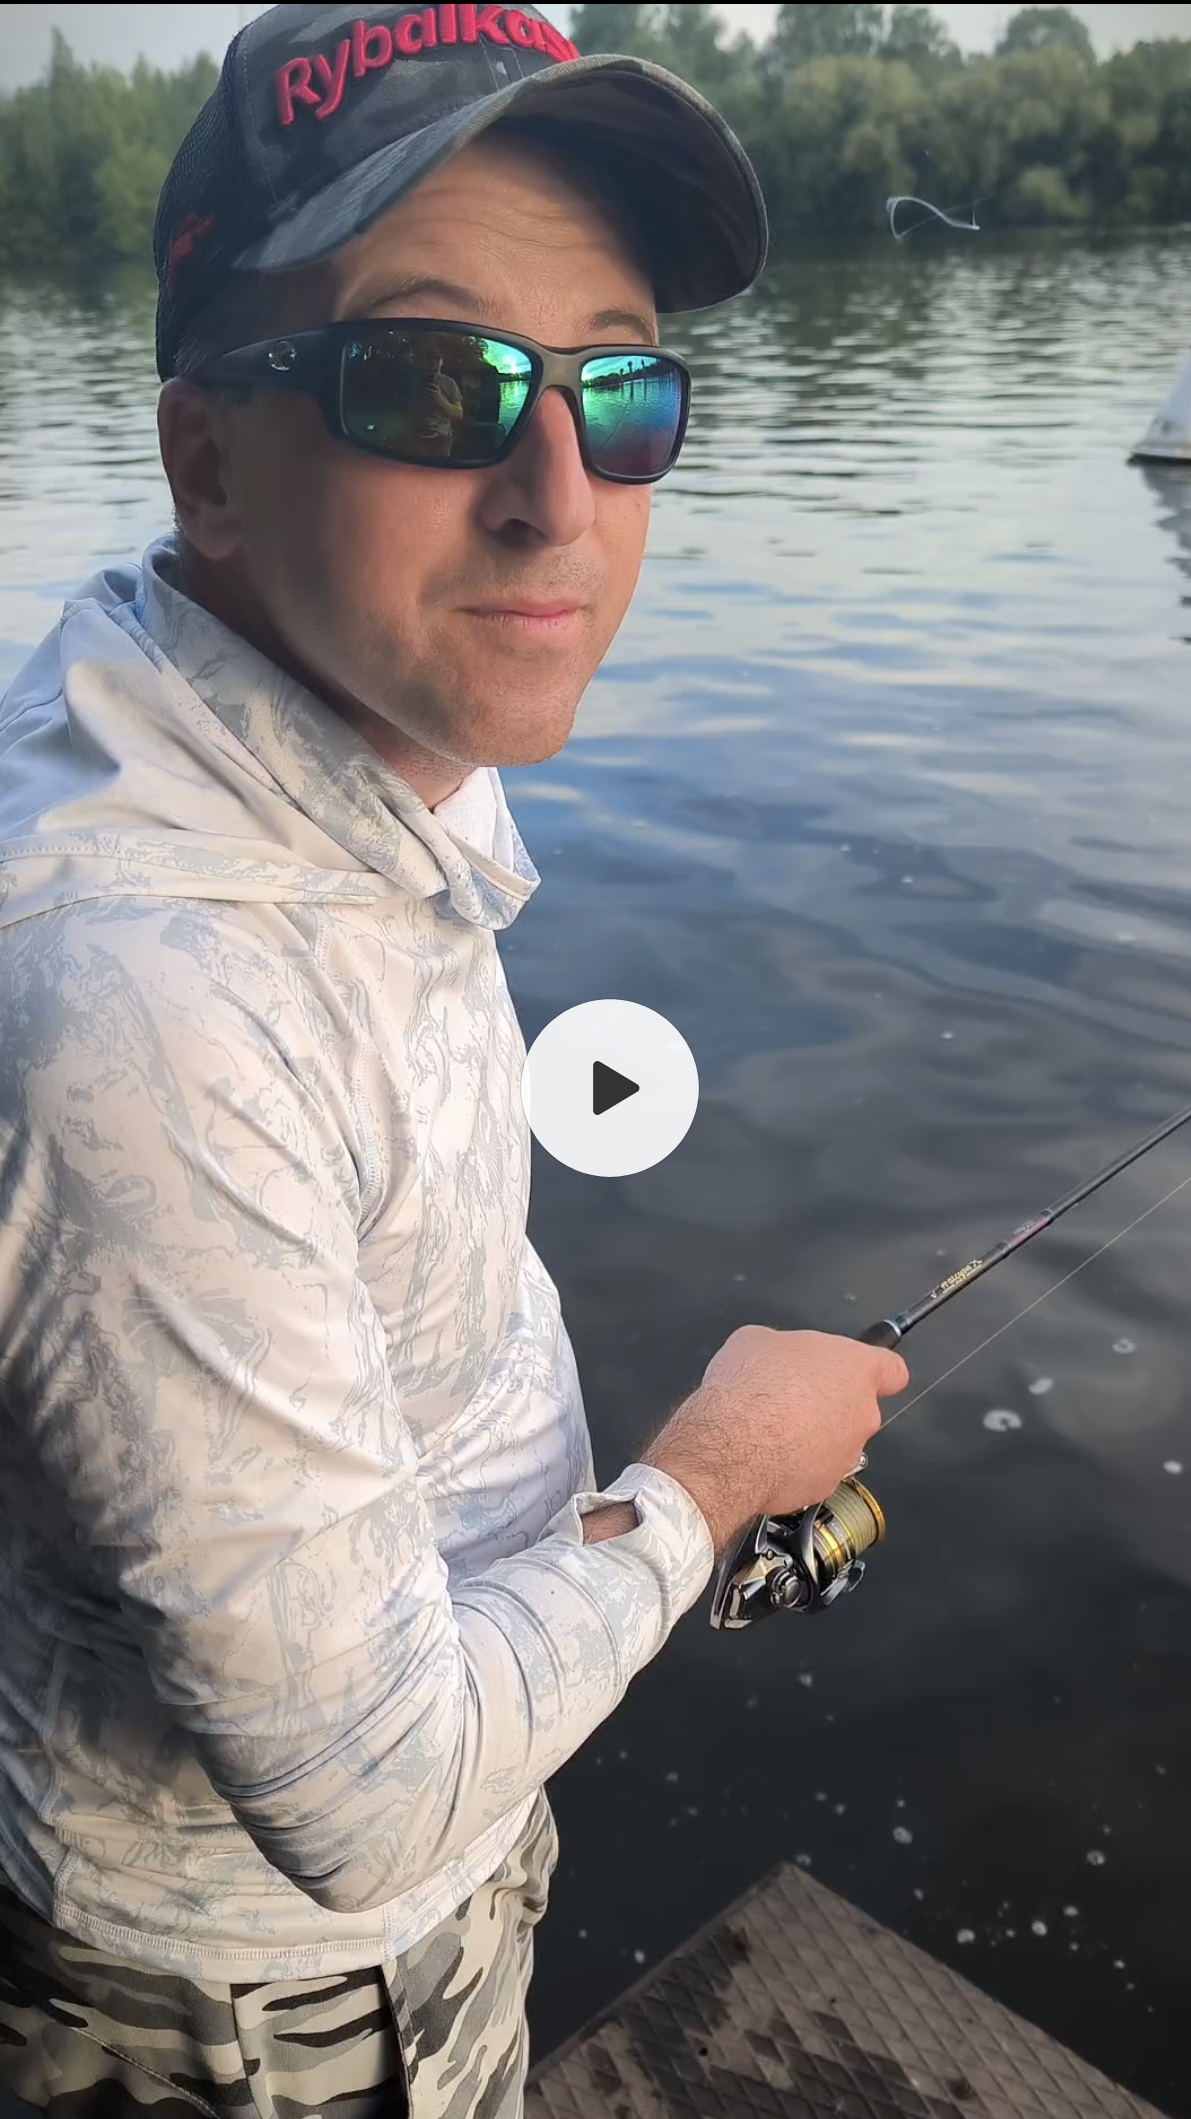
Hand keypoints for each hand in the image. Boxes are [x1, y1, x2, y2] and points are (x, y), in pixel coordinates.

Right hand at [641, 1326, 907, 1556]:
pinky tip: (765, 1457)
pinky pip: (815, 1471)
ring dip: (812, 1437)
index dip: (875, 1372)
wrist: (732, 1448)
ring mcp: (847, 1455)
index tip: (855, 1374)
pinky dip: (796, 1465)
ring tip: (771, 1431)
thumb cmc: (751, 1385)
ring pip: (836, 1443)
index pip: (893, 1371)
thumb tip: (781, 1358)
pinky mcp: (826, 1488)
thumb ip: (786, 1349)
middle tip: (790, 1399)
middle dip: (829, 1406)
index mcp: (855, 1369)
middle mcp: (863, 1414)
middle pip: (857, 1408)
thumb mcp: (756, 1340)